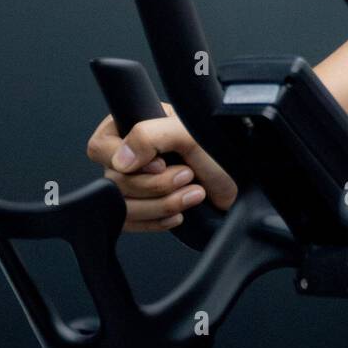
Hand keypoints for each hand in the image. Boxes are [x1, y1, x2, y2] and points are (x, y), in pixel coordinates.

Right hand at [85, 104, 237, 232]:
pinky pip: (131, 223)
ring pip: (122, 206)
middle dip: (155, 185)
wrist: (245, 182)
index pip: (101, 146)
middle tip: (188, 175)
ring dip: (161, 204)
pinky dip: (157, 221)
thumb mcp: (189, 132)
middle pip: (114, 181)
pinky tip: (180, 212)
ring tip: (194, 193)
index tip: (159, 163)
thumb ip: (149, 135)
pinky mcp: (146, 207)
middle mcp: (132, 154)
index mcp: (135, 125)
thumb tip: (121, 160)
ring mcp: (137, 183)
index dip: (124, 160)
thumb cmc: (223, 150)